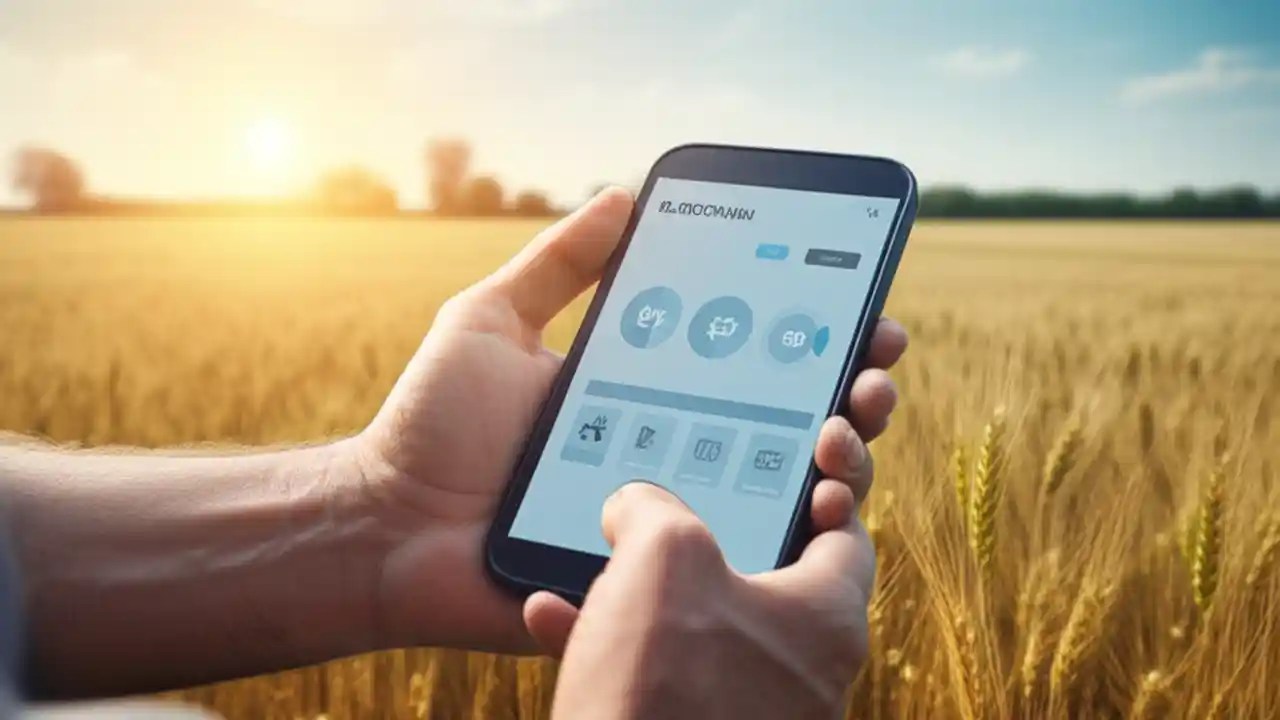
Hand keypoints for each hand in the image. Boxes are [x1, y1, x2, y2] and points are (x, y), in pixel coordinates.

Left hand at [354, 188, 907, 652]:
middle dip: (852, 404)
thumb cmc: (434, 426)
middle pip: (789, 437)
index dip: (820, 347)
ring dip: (840, 471)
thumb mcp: (491, 321)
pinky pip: (732, 572)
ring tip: (848, 436)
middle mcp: (673, 461)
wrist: (385, 529)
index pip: (755, 371)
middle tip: (872, 380)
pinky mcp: (652, 586)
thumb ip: (557, 264)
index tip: (868, 319)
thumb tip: (626, 194)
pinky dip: (789, 542)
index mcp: (650, 401)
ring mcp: (669, 527)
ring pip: (781, 505)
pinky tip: (817, 506)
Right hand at [526, 449, 876, 718]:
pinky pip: (663, 677)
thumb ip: (657, 509)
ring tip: (600, 557)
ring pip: (702, 627)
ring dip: (646, 589)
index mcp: (825, 620)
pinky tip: (555, 618)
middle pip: (769, 577)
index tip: (786, 459)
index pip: (848, 534)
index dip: (820, 483)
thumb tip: (638, 508)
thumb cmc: (662, 686)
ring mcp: (755, 715)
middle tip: (677, 502)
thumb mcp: (661, 556)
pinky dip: (618, 646)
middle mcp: (806, 674)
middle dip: (711, 533)